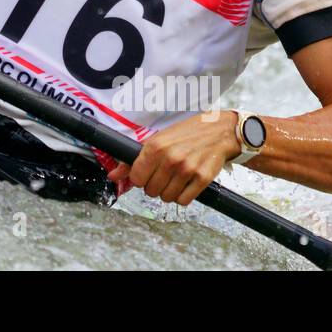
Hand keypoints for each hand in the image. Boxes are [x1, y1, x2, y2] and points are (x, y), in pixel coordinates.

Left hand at [106, 110, 240, 205]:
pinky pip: (184, 201)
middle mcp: (170, 158)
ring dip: (168, 192)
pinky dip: (183, 196)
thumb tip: (112, 176)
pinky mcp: (202, 178)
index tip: (147, 174)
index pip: (136, 179)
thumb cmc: (186, 133)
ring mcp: (187, 169)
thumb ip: (133, 160)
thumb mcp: (157, 140)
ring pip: (166, 197)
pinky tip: (185, 184)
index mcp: (155, 146)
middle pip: (150, 191)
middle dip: (155, 186)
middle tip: (164, 175)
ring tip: (175, 178)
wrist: (219, 130)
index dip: (140, 179)